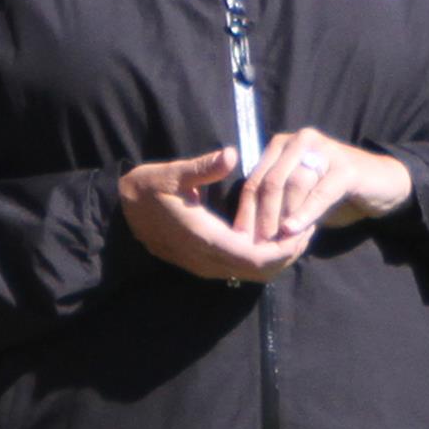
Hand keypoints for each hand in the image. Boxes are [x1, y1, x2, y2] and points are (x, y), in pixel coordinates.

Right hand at [117, 148, 312, 282]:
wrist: (120, 212)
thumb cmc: (146, 189)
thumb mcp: (171, 173)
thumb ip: (202, 167)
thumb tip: (231, 154)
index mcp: (204, 238)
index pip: (255, 257)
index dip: (284, 249)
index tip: (304, 229)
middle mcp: (207, 259)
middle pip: (259, 271)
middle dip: (287, 255)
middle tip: (308, 231)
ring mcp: (204, 265)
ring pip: (250, 274)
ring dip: (275, 259)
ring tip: (295, 234)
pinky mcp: (203, 264)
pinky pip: (239, 269)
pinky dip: (260, 259)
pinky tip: (270, 238)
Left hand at [234, 129, 412, 241]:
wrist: (380, 184)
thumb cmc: (333, 191)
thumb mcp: (299, 195)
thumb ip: (276, 203)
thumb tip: (247, 230)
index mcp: (282, 145)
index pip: (255, 179)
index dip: (246, 211)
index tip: (240, 239)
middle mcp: (300, 141)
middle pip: (271, 182)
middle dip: (262, 217)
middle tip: (257, 245)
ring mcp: (324, 151)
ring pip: (293, 186)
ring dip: (282, 218)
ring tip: (275, 243)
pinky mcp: (345, 168)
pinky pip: (319, 193)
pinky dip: (304, 214)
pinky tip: (293, 230)